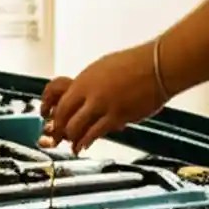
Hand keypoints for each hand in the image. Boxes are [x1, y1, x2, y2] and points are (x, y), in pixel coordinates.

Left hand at [37, 42, 167, 152]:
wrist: (157, 66)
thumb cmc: (135, 64)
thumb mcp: (102, 68)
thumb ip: (88, 84)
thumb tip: (80, 95)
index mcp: (84, 80)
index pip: (60, 102)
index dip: (53, 115)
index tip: (51, 121)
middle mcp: (90, 93)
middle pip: (63, 117)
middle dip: (58, 130)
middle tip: (58, 137)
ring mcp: (103, 106)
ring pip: (76, 128)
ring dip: (72, 138)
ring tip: (73, 144)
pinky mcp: (118, 117)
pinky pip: (95, 133)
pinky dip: (86, 141)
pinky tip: (85, 144)